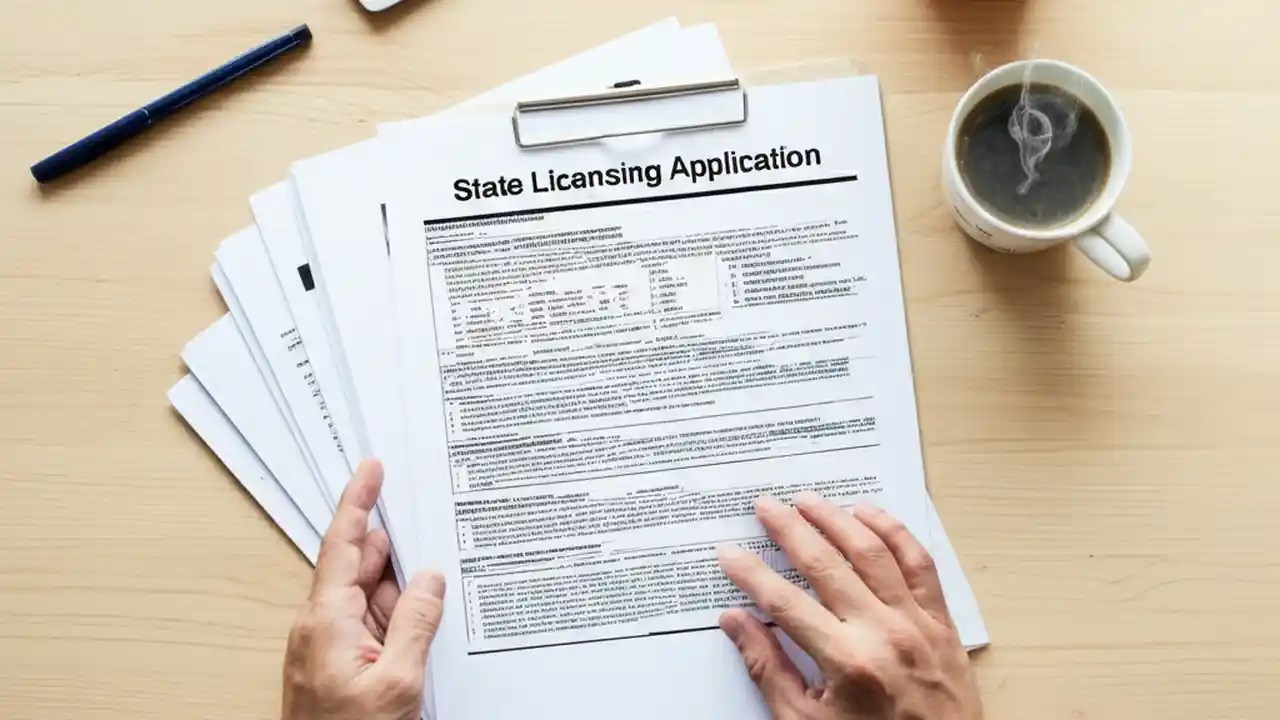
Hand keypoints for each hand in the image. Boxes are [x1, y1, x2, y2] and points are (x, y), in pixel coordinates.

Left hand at [282, 460, 445, 719]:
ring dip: (402, 585)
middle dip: (394, 544)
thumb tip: (429, 578)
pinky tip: (425, 613)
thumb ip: (415, 623)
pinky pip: (374, 625)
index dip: (358, 502)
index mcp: (326, 620)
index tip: (371, 468)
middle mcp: (323, 626)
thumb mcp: (397, 682)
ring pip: (372, 597)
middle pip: (361, 568)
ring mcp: (331, 646)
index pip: (343, 545)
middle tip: (426, 513)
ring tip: (438, 568)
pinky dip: (399, 614)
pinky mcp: (341, 665)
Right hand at [717, 494, 981, 719]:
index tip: (729, 553)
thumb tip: (735, 622)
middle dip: (789, 530)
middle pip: (825, 564)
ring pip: (872, 552)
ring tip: (808, 500)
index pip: (784, 602)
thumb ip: (768, 669)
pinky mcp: (942, 622)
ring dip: (836, 519)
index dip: (751, 573)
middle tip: (765, 506)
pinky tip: (869, 515)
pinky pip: (919, 563)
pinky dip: (894, 532)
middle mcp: (883, 633)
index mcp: (846, 662)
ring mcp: (916, 623)